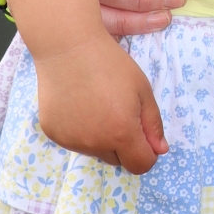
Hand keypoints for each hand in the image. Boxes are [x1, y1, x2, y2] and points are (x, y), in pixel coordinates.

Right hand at [35, 35, 167, 172]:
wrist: (68, 47)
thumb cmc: (111, 64)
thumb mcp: (142, 90)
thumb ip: (153, 124)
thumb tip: (160, 151)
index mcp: (121, 133)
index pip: (140, 166)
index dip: (147, 153)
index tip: (144, 135)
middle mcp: (94, 143)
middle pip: (117, 160)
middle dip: (124, 145)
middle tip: (120, 113)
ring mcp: (70, 140)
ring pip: (95, 150)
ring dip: (101, 138)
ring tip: (97, 104)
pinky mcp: (53, 133)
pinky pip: (74, 141)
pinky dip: (80, 130)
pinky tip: (78, 104)